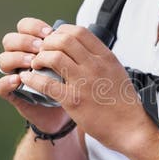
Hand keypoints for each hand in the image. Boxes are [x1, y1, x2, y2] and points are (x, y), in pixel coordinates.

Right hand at [0, 17, 71, 133]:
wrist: (65, 114)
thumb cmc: (72, 84)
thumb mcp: (74, 64)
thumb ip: (71, 49)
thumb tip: (77, 32)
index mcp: (34, 45)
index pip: (25, 27)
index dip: (34, 26)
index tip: (50, 32)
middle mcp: (20, 57)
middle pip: (10, 40)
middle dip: (26, 41)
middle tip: (41, 47)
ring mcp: (14, 74)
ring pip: (2, 59)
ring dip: (17, 58)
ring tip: (32, 62)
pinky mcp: (12, 94)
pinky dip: (7, 81)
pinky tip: (19, 79)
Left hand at [18, 23, 155, 154]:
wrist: (131, 127)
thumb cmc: (123, 103)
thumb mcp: (117, 72)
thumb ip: (100, 60)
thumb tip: (84, 50)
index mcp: (106, 57)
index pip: (79, 32)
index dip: (61, 32)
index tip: (54, 39)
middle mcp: (95, 66)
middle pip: (64, 40)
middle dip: (47, 43)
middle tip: (42, 51)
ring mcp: (84, 82)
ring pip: (54, 56)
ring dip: (39, 58)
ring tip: (36, 64)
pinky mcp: (74, 100)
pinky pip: (46, 84)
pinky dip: (33, 78)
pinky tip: (27, 79)